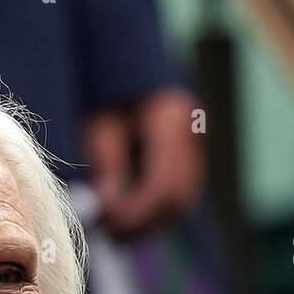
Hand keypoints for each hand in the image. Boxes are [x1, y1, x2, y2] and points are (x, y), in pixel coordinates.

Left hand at [81, 88, 203, 238]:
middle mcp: (192, 132)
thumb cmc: (105, 89)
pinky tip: (126, 212)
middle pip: (179, 198)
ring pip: (182, 199)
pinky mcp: (188, 153)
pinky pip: (178, 192)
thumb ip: (107, 161)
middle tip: (109, 230)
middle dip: (145, 221)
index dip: (138, 211)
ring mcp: (195, 144)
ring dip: (150, 219)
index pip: (165, 183)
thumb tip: (109, 203)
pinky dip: (154, 208)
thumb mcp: (98, 122)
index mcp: (172, 119)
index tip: (108, 222)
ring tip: (114, 225)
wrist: (121, 62)